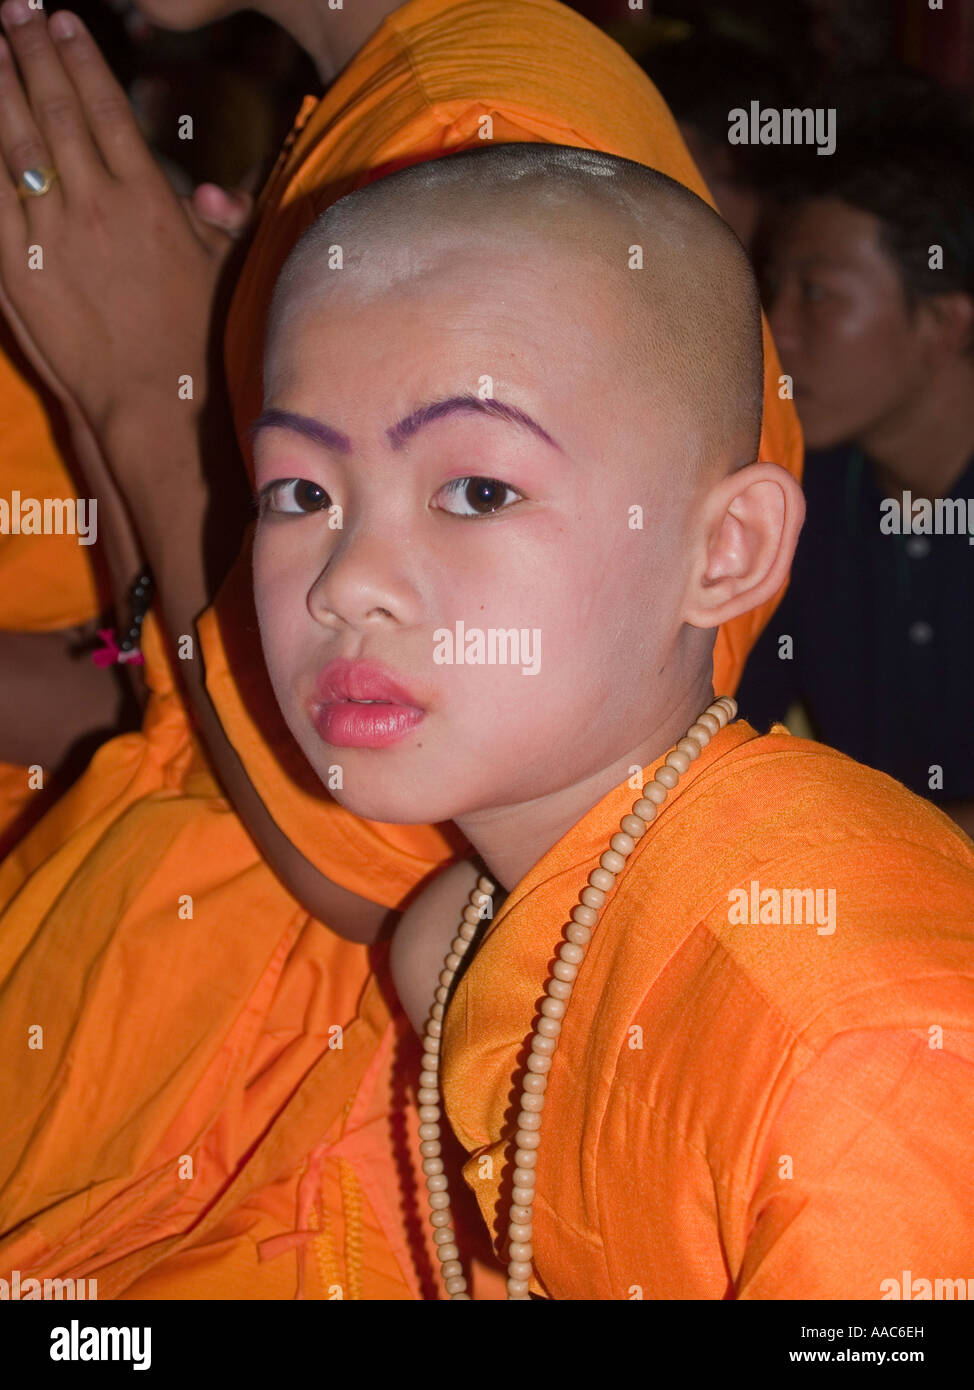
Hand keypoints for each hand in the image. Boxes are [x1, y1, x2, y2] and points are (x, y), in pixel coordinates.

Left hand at [0, 3, 242, 439]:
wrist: (155, 402)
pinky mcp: (17, 266)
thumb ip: (216, 226)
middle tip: (12, 10)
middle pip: (55, 110)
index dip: (81, 60)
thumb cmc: (195, 345)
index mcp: (148, 201)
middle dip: (30, 51)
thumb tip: (209, 195)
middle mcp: (97, 205)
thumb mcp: (223, 277)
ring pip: (14, 141)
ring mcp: (53, 233)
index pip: (106, 110)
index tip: (63, 23)